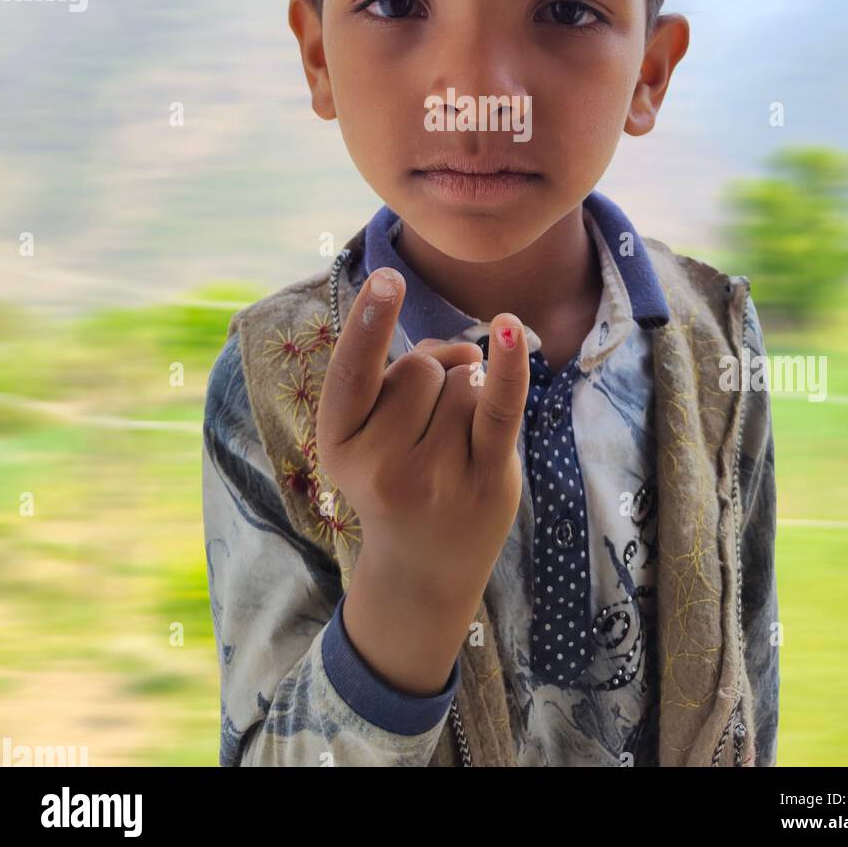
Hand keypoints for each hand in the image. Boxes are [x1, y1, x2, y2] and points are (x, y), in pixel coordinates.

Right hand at [316, 266, 529, 607]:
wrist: (423, 568)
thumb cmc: (396, 475)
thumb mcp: (368, 432)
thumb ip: (398, 375)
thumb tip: (466, 348)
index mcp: (337, 442)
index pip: (352, 370)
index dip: (372, 319)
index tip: (389, 278)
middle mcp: (380, 465)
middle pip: (420, 367)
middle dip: (432, 372)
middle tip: (427, 420)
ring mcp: (434, 477)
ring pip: (462, 379)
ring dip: (466, 388)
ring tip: (453, 438)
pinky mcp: (484, 480)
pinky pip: (498, 407)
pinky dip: (508, 366)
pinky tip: (510, 330)